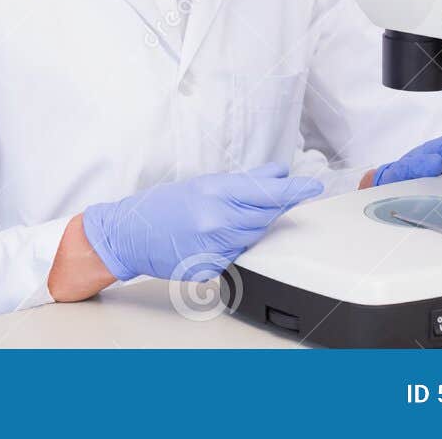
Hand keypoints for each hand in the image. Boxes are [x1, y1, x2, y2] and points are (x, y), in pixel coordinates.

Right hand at [82, 163, 323, 282]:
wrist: (129, 234)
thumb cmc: (162, 206)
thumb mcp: (203, 184)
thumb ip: (245, 181)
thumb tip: (277, 173)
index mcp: (214, 194)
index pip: (266, 193)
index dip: (293, 191)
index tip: (312, 187)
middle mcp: (216, 221)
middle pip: (264, 218)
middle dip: (275, 208)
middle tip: (282, 198)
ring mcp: (212, 247)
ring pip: (252, 237)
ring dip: (251, 227)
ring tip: (231, 216)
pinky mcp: (209, 268)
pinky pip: (235, 257)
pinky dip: (233, 246)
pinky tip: (216, 238)